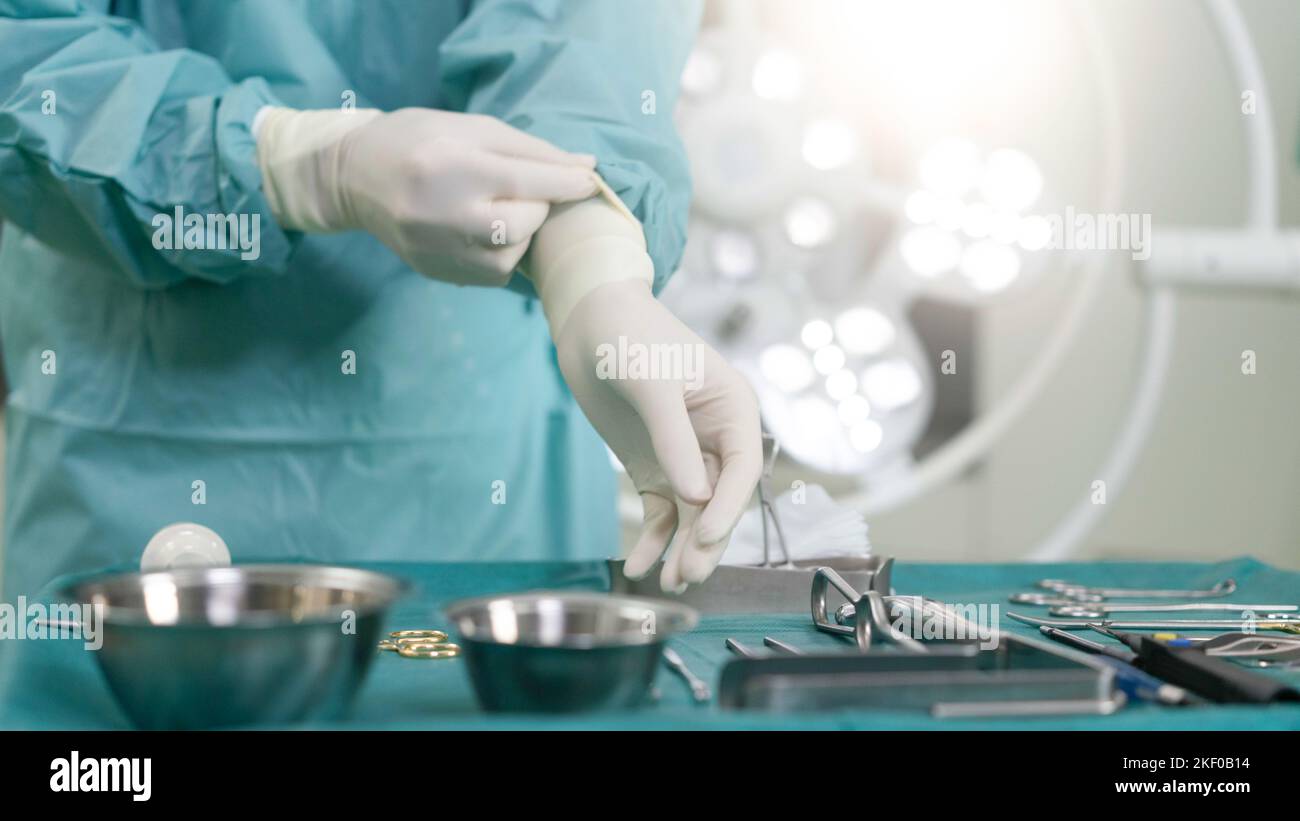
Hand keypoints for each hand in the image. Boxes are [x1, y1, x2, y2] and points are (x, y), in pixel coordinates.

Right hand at [255, 107, 597, 284]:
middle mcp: (444, 215)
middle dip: (536, 206)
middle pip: (524, 224)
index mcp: (452, 167)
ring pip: (512, 256)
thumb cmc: (420, 140)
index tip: (590, 181)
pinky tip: (481, 230)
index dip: (567, 183)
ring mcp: (438, 251)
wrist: (355, 177)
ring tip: (496, 209)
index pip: (528, 181)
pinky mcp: (438, 273)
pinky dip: (501, 253)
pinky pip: (494, 274)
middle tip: (522, 190)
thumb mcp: (472, 128)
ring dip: (519, 234)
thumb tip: (587, 168)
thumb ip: (531, 150)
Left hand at [555, 280, 762, 591]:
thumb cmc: (629, 336)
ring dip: (684, 548)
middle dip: (707, 540)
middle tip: (689, 575)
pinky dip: (653, 541)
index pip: (742, 468)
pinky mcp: (655, 469)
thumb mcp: (651, 385)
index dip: (729, 506)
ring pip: (694, 514)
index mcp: (734, 410)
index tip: (707, 539)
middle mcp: (717, 438)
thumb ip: (674, 440)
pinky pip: (662, 514)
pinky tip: (638, 567)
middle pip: (721, 500)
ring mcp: (685, 456)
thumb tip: (697, 497)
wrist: (589, 325)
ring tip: (671, 584)